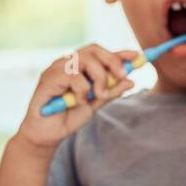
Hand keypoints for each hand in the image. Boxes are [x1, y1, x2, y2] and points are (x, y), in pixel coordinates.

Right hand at [14, 43, 139, 152]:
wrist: (47, 135)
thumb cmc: (68, 118)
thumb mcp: (95, 105)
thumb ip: (111, 92)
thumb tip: (131, 81)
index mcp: (80, 68)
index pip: (102, 53)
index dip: (120, 53)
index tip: (138, 56)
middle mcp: (68, 63)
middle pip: (94, 50)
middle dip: (112, 61)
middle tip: (123, 76)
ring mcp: (57, 68)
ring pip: (84, 59)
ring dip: (99, 77)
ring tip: (98, 95)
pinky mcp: (48, 77)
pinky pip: (72, 75)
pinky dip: (82, 89)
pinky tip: (79, 102)